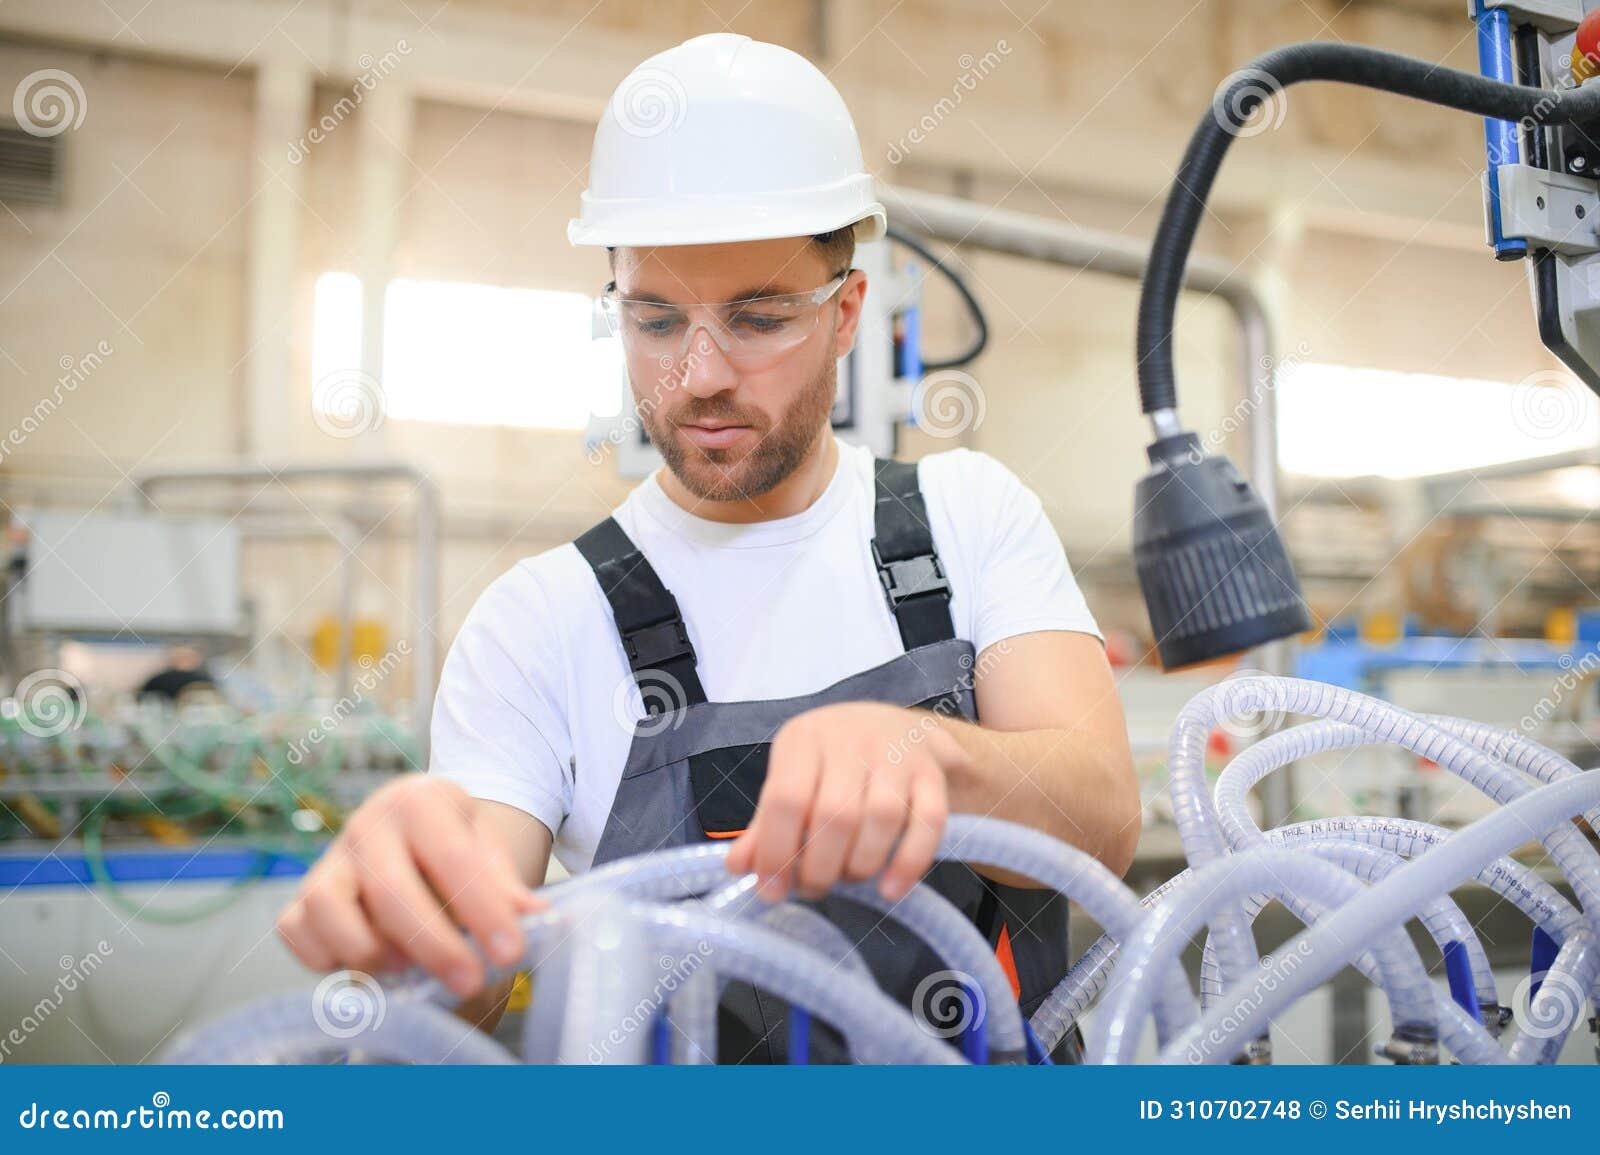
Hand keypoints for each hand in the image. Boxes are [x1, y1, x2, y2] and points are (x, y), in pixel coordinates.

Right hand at [276, 775, 543, 997]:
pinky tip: (369, 968)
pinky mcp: (301, 896)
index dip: (484, 909)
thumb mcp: (490, 857)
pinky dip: (326, 957)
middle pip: (390, 889)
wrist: (417, 841)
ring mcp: (330, 859)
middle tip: (470, 982)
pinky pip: (296, 930)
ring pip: (328, 907)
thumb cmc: (456, 855)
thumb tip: (534, 918)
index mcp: (422, 801)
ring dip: (369, 949)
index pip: (453, 857)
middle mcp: (368, 823)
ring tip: (408, 970)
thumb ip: (508, 889)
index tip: (511, 952)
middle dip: (434, 945)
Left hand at [725, 702, 959, 902]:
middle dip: (820, 868)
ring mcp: (897, 752)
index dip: (775, 852)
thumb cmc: (833, 761)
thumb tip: (737, 867)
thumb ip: (765, 823)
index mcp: (805, 738)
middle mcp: (851, 739)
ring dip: (860, 865)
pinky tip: (890, 889)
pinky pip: (928, 822)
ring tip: (847, 879)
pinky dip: (909, 863)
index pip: (786, 799)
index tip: (771, 890)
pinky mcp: (933, 772)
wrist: (899, 728)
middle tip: (814, 888)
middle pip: (835, 815)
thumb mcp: (793, 777)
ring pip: (882, 818)